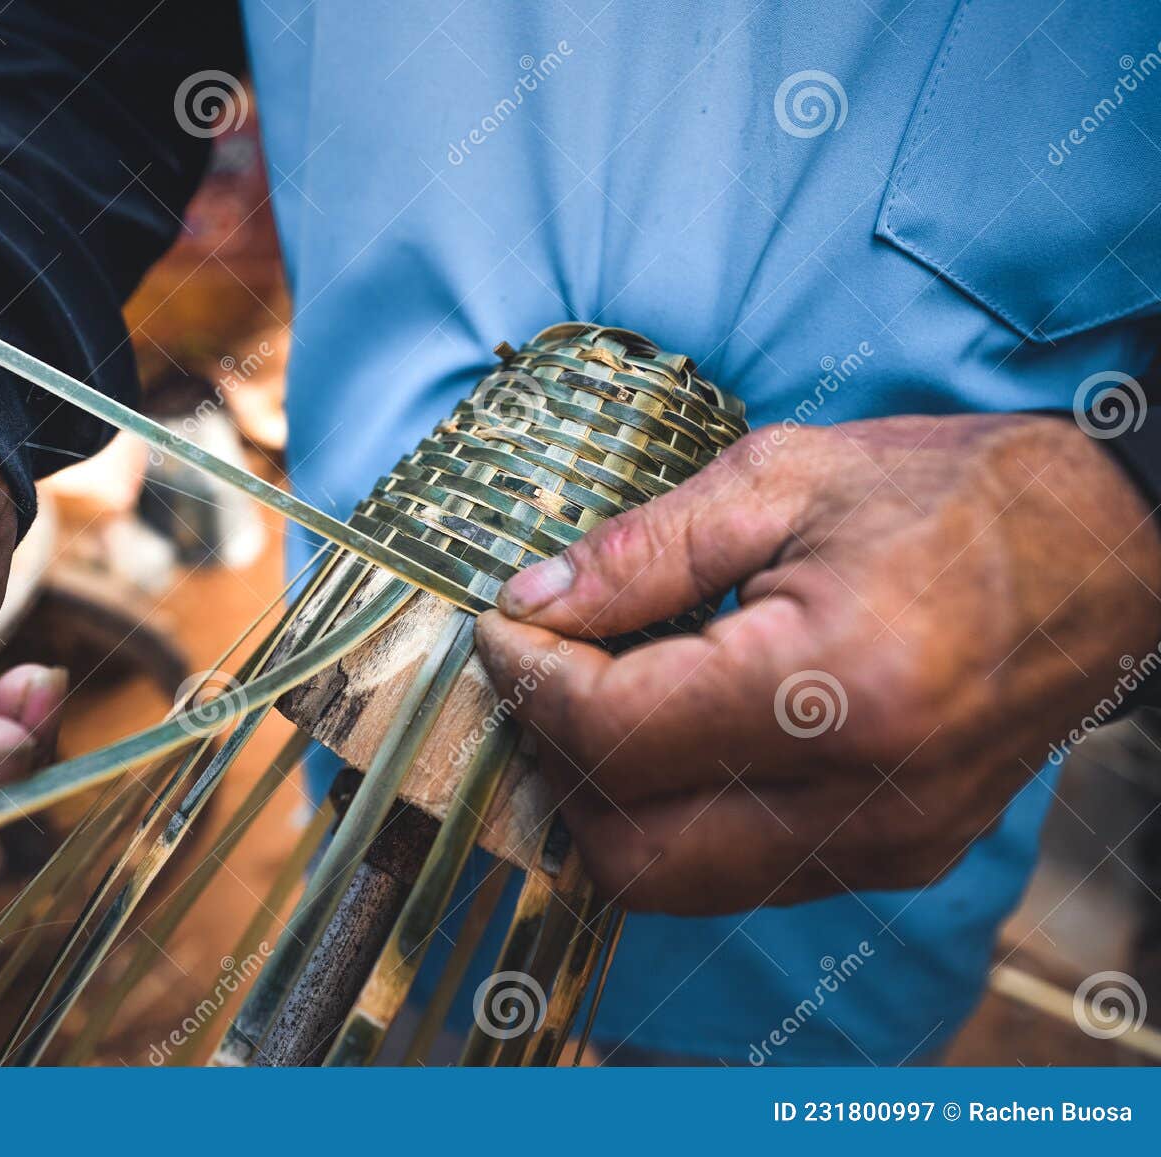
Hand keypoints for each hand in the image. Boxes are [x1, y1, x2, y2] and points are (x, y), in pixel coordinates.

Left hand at [476, 414, 1160, 913]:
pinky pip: (737, 876)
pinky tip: (672, 739)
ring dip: (606, 806)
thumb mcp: (782, 478)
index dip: (528, 682)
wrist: (1110, 550)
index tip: (505, 629)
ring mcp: (887, 846)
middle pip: (626, 847)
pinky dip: (675, 822)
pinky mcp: (897, 859)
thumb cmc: (952, 494)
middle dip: (554, 764)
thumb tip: (528, 606)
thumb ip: (640, 553)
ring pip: (674, 885)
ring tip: (598, 705)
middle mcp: (865, 797)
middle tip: (541, 676)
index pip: (615, 732)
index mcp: (835, 685)